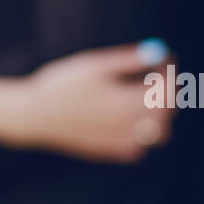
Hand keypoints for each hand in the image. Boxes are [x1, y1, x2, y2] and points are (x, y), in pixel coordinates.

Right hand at [18, 43, 176, 162]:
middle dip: (168, 90)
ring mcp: (122, 143)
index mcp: (128, 102)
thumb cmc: (62, 84)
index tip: (165, 58)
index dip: (169, 70)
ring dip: (159, 114)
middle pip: (168, 111)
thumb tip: (158, 51)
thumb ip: (128, 59)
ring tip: (144, 96)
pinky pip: (141, 145)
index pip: (168, 88)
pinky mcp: (112, 152)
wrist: (34, 116)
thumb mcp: (94, 64)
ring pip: (160, 133)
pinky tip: (127, 117)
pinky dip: (143, 132)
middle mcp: (130, 127)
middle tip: (157, 74)